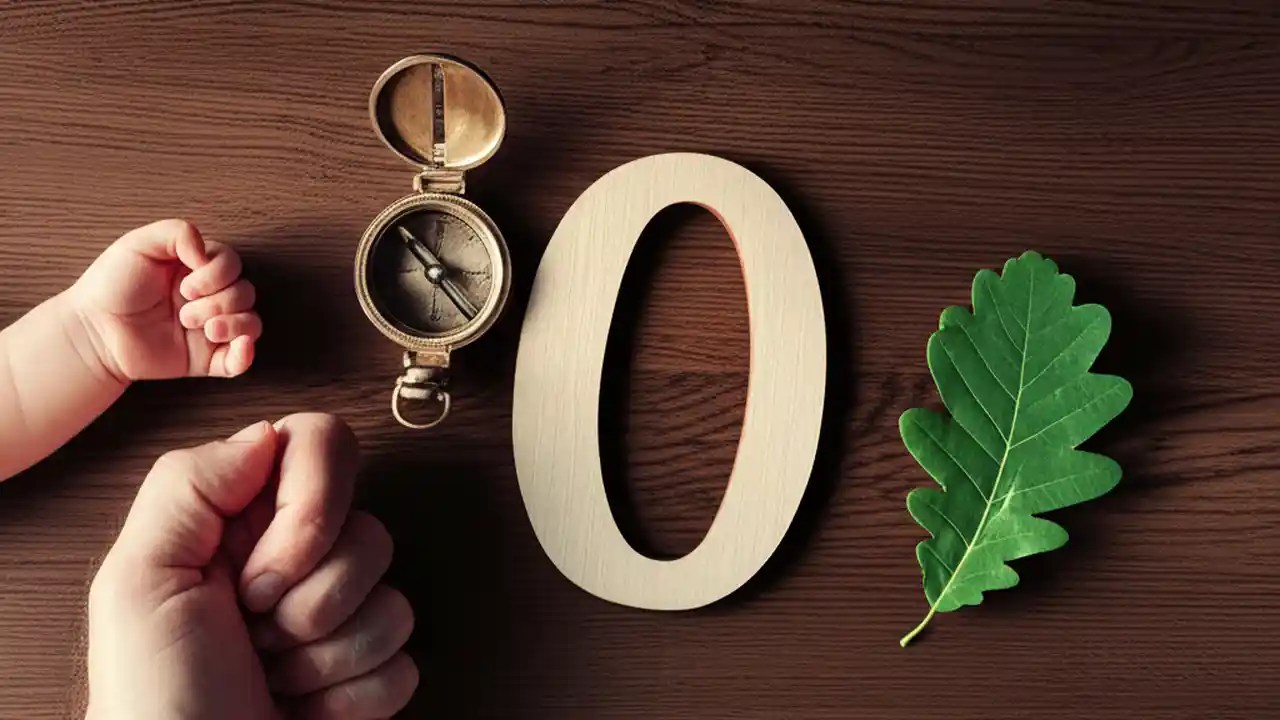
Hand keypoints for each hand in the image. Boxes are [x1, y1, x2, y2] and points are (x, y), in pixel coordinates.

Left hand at [68, 218, 261, 380]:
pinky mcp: (205, 359)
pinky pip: (241, 360)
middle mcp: (209, 298)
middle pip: (246, 293)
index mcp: (197, 270)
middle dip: (219, 300)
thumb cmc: (112, 286)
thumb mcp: (139, 243)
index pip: (233, 265)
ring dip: (231, 323)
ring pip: (251, 324)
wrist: (94, 330)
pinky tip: (237, 347)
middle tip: (183, 306)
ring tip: (195, 327)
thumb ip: (178, 233)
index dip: (218, 274)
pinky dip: (246, 354)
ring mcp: (210, 329)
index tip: (185, 284)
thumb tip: (208, 255)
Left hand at [86, 414, 417, 719]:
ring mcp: (336, 621)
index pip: (321, 449)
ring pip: (394, 600)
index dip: (313, 506)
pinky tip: (303, 709)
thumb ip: (190, 485)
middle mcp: (295, 563)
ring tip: (272, 679)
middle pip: (369, 531)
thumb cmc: (151, 702)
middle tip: (255, 632)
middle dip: (314, 598)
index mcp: (239, 524)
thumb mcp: (137, 580)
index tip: (264, 571)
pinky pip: (404, 663)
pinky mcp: (366, 673)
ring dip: (326, 657)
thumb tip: (268, 435)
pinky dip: (350, 698)